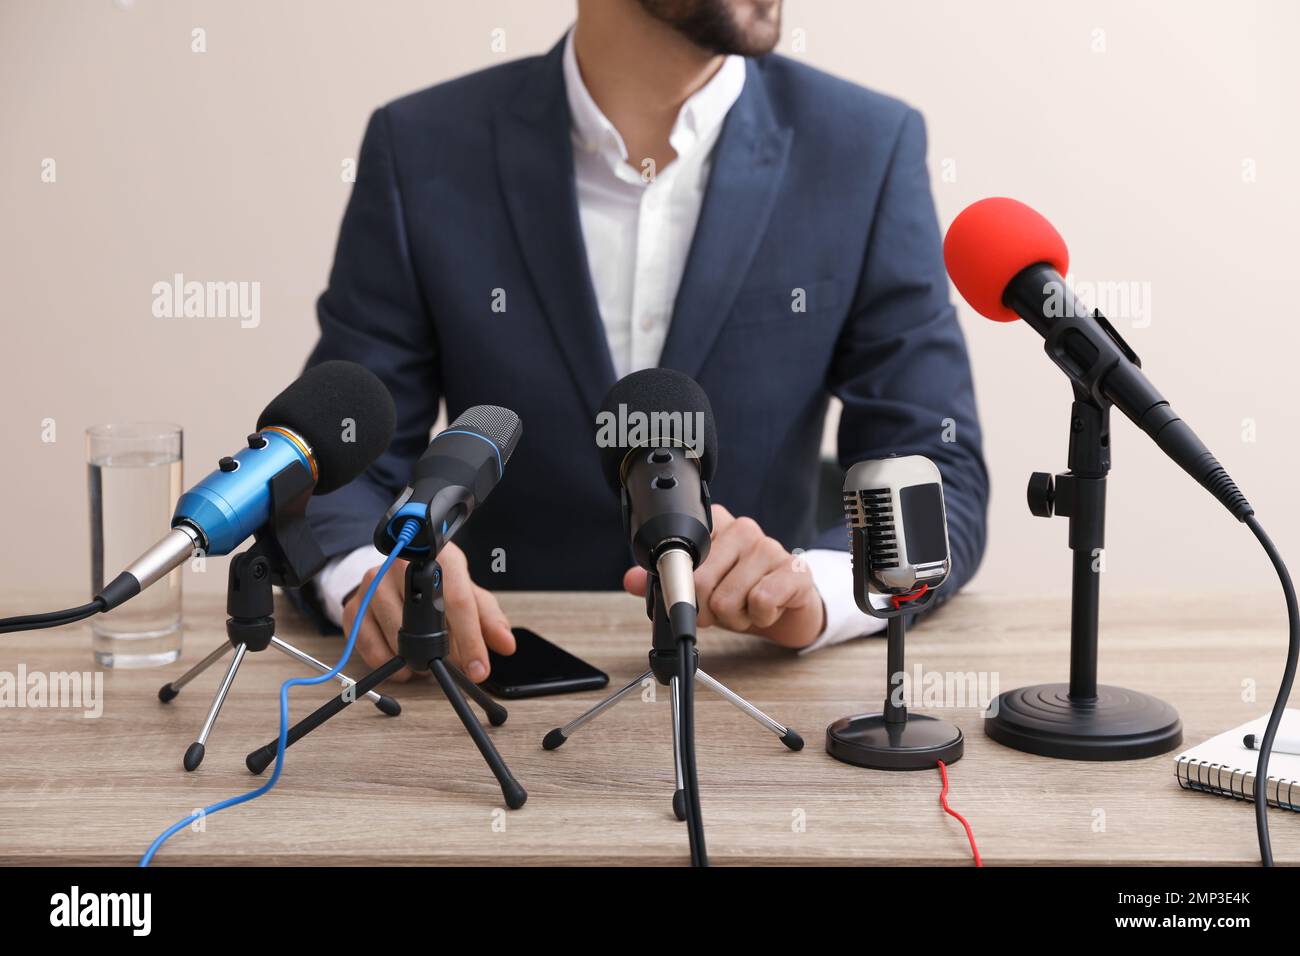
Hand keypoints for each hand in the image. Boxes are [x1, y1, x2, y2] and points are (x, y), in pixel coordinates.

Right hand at [342, 542, 515, 681]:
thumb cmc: (439, 583)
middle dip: (441, 652)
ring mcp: (373, 583)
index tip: (479, 670)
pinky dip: (388, 663)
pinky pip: (369, 646)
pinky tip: (401, 661)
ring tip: (424, 655)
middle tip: (449, 662)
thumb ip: (489, 619)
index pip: (457, 602)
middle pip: (425, 623)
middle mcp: (401, 563)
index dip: (470, 640)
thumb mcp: (470, 593)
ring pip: (397, 637)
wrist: (396, 568)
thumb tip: (506, 644)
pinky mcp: (354, 604)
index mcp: (438, 555)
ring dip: (415, 658)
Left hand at [622, 505, 825, 648]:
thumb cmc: (741, 592)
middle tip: (723, 610)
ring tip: (747, 608)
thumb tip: (631, 579)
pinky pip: (762, 602)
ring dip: (735, 618)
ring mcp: (770, 547)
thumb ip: (663, 582)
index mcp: (714, 526)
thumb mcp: (699, 589)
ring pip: (729, 598)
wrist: (789, 606)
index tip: (692, 601)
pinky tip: (767, 609)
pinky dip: (760, 617)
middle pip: (700, 583)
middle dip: (708, 611)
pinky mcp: (795, 571)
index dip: (682, 590)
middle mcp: (742, 529)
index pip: (681, 558)